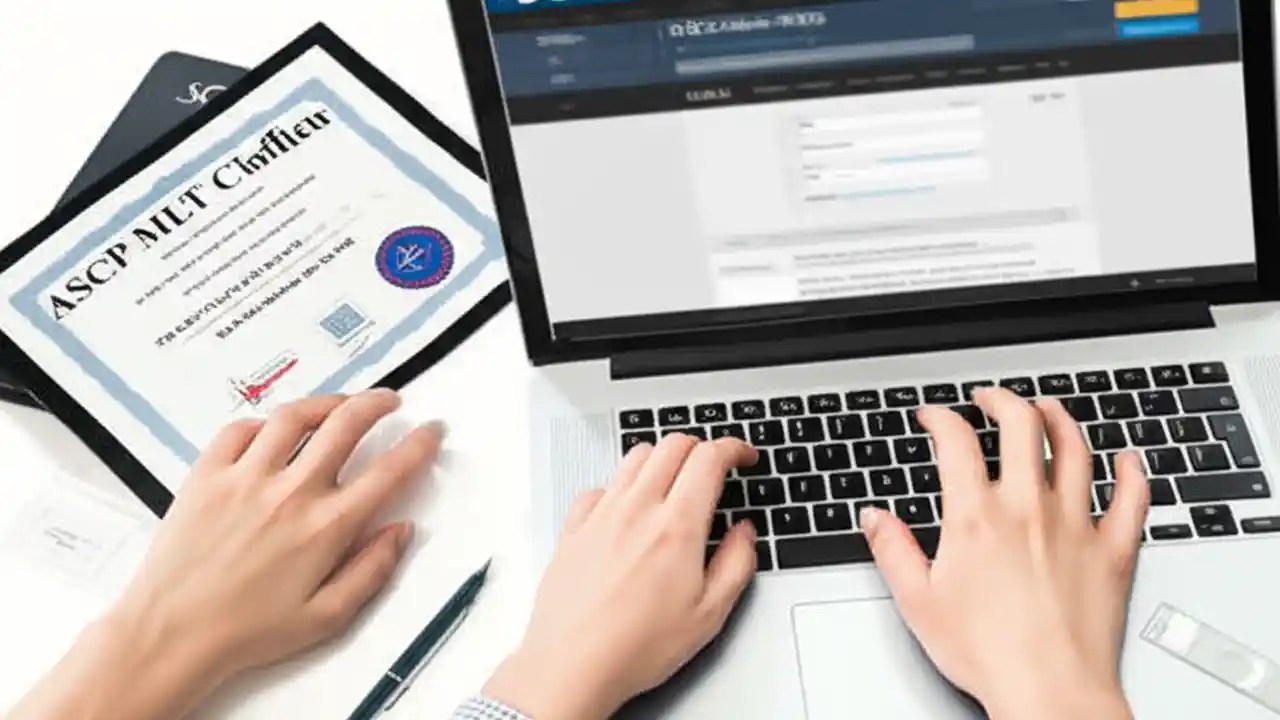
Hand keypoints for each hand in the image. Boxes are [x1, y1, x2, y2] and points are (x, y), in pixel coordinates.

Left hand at [10, 390, 440, 719]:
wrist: (171, 635)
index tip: (430, 433)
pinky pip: (239, 429)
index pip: (388, 471)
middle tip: (390, 401)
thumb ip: (372, 570)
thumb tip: (400, 532)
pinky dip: (263, 422)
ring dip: (327, 402)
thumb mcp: (327, 617)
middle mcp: (290, 493)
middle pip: (346, 424)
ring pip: (295, 416)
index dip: (418, 444)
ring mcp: (246, 478)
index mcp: (326, 528)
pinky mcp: (207, 475)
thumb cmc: (246, 632)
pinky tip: (273, 430)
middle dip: (377, 404)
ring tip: (340, 404)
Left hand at [484, 435, 759, 718]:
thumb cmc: (635, 648)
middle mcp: (637, 510)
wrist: (571, 666)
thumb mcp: (708, 616)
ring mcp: (601, 514)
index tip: (743, 456)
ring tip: (674, 482)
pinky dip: (621, 486)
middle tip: (713, 467)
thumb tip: (744, 534)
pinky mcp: (574, 527)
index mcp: (677, 527)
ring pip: (635, 456)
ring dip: (662, 458)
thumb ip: (736, 565)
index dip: (734, 447)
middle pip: (673, 445)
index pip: (709, 458)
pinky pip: (601, 486)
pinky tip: (627, 510)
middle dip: (701, 447)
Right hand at [863, 388, 1147, 719]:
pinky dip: (1131, 471)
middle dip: (1002, 400)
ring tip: (1047, 409)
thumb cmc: (987, 654)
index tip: (933, 416)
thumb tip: (875, 518)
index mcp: (976, 518)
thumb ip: (892, 550)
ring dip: (1060, 418)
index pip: (956, 442)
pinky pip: (1131, 497)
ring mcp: (1075, 525)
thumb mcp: (918, 601)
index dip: (940, 417)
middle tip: (990, 399)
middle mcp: (1028, 509)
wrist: (1049, 692)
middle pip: (1022, 425)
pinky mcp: (1111, 550)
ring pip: (1075, 449)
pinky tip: (1127, 459)